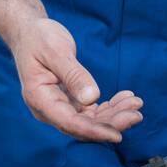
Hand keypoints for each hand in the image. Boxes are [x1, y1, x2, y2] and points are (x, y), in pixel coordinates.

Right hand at [11, 16, 143, 142]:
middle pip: (82, 126)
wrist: (30, 33)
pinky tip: (126, 98)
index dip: (93, 130)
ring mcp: (60, 106)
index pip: (69, 122)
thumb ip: (73, 75)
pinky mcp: (70, 101)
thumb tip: (92, 97)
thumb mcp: (56, 51)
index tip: (117, 134)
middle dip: (111, 123)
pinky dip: (110, 106)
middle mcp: (49, 108)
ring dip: (114, 115)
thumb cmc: (38, 38)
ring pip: (90, 120)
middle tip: (136, 114)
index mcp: (40, 98)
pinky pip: (92, 110)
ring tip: (136, 103)